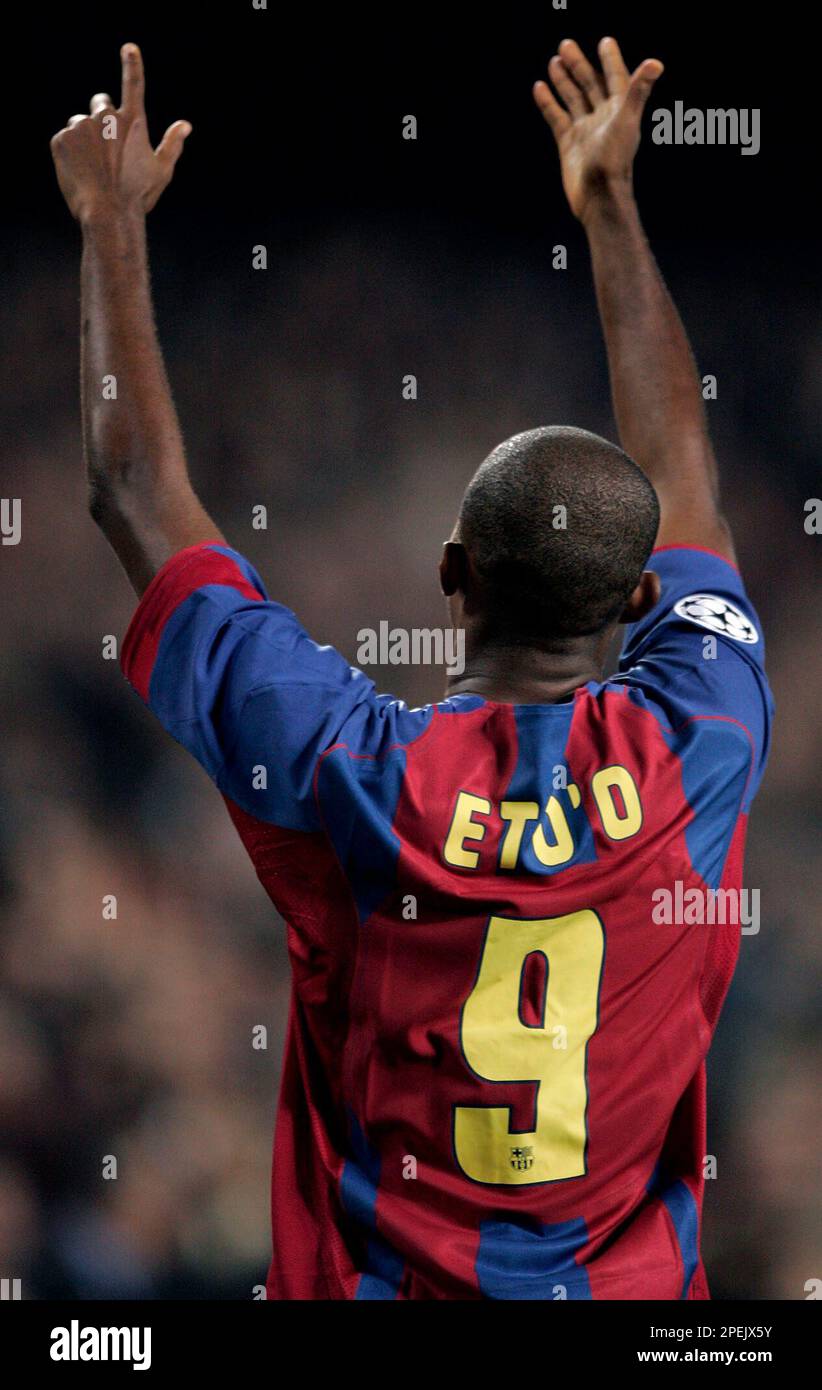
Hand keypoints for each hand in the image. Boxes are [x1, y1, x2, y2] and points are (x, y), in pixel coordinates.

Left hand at [50, 43, 190, 223]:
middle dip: (101, 118)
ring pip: (79, 124)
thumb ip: (172, 144)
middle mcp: (106, 117)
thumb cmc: (138, 196)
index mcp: (133, 122)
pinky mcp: (61, 139)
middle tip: (104, 148)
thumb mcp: (161, 172)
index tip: (129, 48)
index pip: (134, 84)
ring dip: (84, 139)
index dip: (133, 64)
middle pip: (99, 104)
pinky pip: (64, 140)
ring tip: (93, 168)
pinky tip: (80, 173)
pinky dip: (69, 153)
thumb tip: (186, 125)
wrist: (107, 214)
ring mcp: (81, 126)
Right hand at [533, 37, 662, 222]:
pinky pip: (557, 118)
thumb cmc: (614, 162)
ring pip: (573, 98)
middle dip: (579, 64)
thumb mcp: (626, 121)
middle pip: (590, 84)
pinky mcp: (569, 144)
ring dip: (564, 80)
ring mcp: (585, 130)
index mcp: (620, 110)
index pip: (616, 78)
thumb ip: (638, 91)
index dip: (611, 59)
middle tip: (565, 44)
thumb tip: (656, 63)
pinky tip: (540, 87)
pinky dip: (549, 103)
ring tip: (554, 61)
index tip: (604, 42)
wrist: (598, 198)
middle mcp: (603, 118)